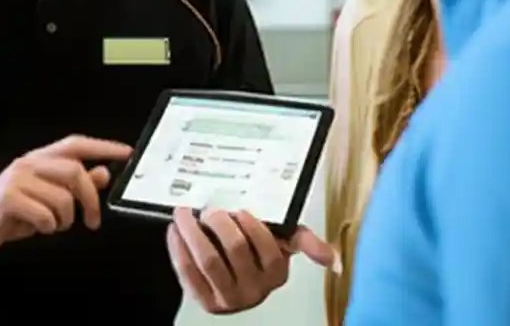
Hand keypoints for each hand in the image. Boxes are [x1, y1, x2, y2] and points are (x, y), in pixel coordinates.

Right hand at [0, 135, 131, 254]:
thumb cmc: (10, 212)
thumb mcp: (46, 196)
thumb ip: (73, 185)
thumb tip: (104, 173)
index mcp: (39, 159)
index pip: (76, 144)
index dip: (103, 146)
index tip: (127, 153)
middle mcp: (29, 163)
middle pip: (75, 171)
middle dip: (90, 199)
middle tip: (92, 220)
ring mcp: (17, 179)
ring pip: (62, 198)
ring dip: (64, 220)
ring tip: (52, 225)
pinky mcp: (8, 199)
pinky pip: (44, 215)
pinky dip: (47, 227)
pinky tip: (37, 228)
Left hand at [167, 207, 336, 313]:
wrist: (228, 273)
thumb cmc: (255, 250)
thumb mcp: (282, 241)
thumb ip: (304, 241)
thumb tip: (334, 261)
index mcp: (276, 274)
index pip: (267, 248)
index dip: (252, 226)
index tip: (241, 210)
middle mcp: (254, 290)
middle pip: (234, 249)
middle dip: (219, 223)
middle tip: (209, 208)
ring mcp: (228, 299)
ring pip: (207, 259)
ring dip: (192, 232)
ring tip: (184, 213)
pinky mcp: (204, 301)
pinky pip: (187, 271)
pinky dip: (179, 248)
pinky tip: (176, 232)